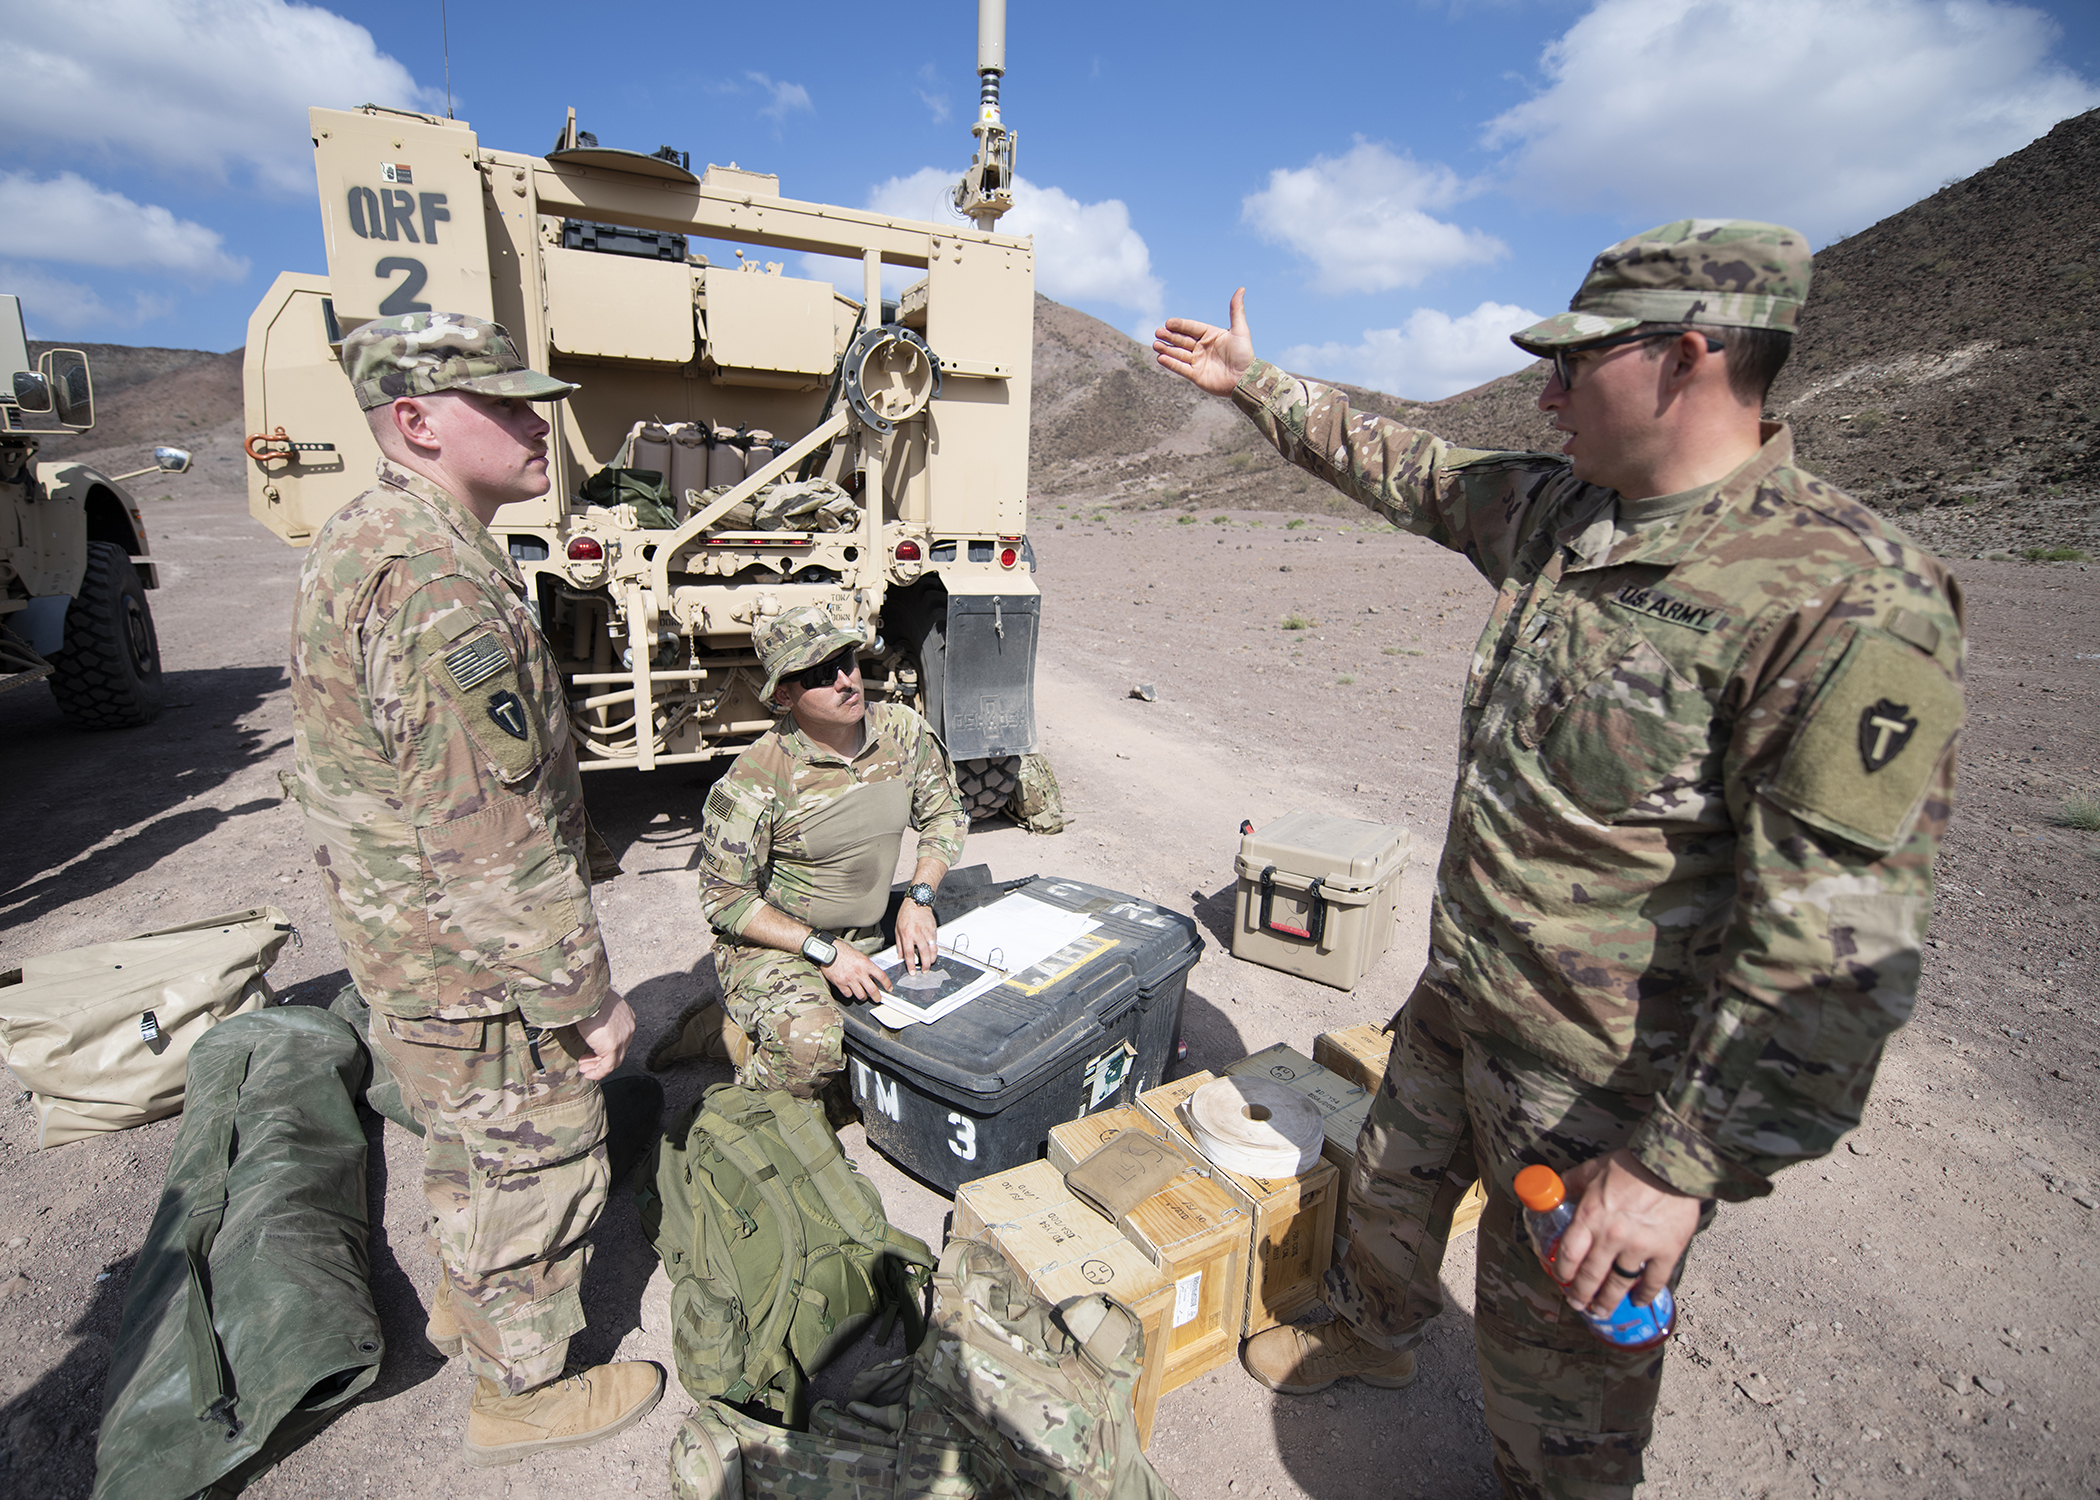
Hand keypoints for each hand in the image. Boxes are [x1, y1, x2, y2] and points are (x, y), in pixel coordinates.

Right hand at [571, 991, 635, 1080]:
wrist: (587, 993)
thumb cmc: (587, 995)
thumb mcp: (596, 1005)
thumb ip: (596, 1015)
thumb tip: (586, 1022)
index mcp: (626, 1016)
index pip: (620, 1038)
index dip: (605, 1046)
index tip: (591, 1050)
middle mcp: (628, 1028)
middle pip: (618, 1050)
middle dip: (600, 1058)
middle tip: (585, 1062)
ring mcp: (623, 1038)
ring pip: (614, 1061)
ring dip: (597, 1067)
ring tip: (584, 1068)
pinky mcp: (613, 1046)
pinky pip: (607, 1067)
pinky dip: (598, 1073)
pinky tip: (587, 1073)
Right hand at [821, 945, 892, 1002]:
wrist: (828, 952)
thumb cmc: (843, 952)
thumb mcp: (860, 956)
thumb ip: (867, 966)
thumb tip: (873, 976)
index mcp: (866, 964)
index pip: (881, 976)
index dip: (887, 984)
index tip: (889, 988)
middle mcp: (859, 973)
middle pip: (872, 990)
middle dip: (877, 997)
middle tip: (877, 999)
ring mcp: (849, 979)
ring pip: (861, 995)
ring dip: (863, 997)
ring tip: (862, 995)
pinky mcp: (840, 984)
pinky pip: (848, 994)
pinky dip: (850, 994)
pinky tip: (850, 990)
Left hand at [895, 900, 938, 973]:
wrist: (917, 901)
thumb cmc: (906, 913)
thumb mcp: (897, 928)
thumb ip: (899, 944)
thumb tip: (900, 956)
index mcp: (907, 934)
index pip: (909, 953)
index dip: (911, 964)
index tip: (913, 972)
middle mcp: (918, 933)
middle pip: (923, 953)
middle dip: (925, 965)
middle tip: (925, 971)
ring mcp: (927, 931)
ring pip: (932, 949)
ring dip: (932, 958)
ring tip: (930, 963)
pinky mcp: (934, 929)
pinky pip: (935, 942)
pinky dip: (935, 949)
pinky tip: (932, 953)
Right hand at [1153, 287, 1255, 396]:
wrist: (1245, 379)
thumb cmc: (1244, 354)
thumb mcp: (1240, 330)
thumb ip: (1236, 310)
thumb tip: (1241, 288)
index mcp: (1210, 335)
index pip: (1191, 327)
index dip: (1180, 325)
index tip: (1168, 322)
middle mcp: (1202, 347)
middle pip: (1182, 340)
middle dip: (1169, 336)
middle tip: (1158, 332)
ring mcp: (1198, 361)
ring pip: (1178, 353)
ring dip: (1166, 349)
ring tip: (1155, 344)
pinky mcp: (1196, 375)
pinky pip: (1181, 368)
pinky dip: (1171, 363)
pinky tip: (1161, 358)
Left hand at [1551, 1150, 1701, 1313]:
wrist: (1671, 1165)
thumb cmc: (1630, 1165)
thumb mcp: (1593, 1169)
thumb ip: (1572, 1182)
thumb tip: (1555, 1188)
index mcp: (1590, 1218)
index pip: (1568, 1256)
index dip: (1562, 1273)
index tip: (1562, 1281)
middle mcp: (1611, 1238)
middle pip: (1591, 1276)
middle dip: (1582, 1295)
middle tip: (1579, 1306)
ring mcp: (1639, 1248)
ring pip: (1619, 1284)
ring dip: (1608, 1301)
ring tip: (1601, 1312)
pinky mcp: (1666, 1252)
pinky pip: (1653, 1281)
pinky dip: (1645, 1295)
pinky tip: (1638, 1301)